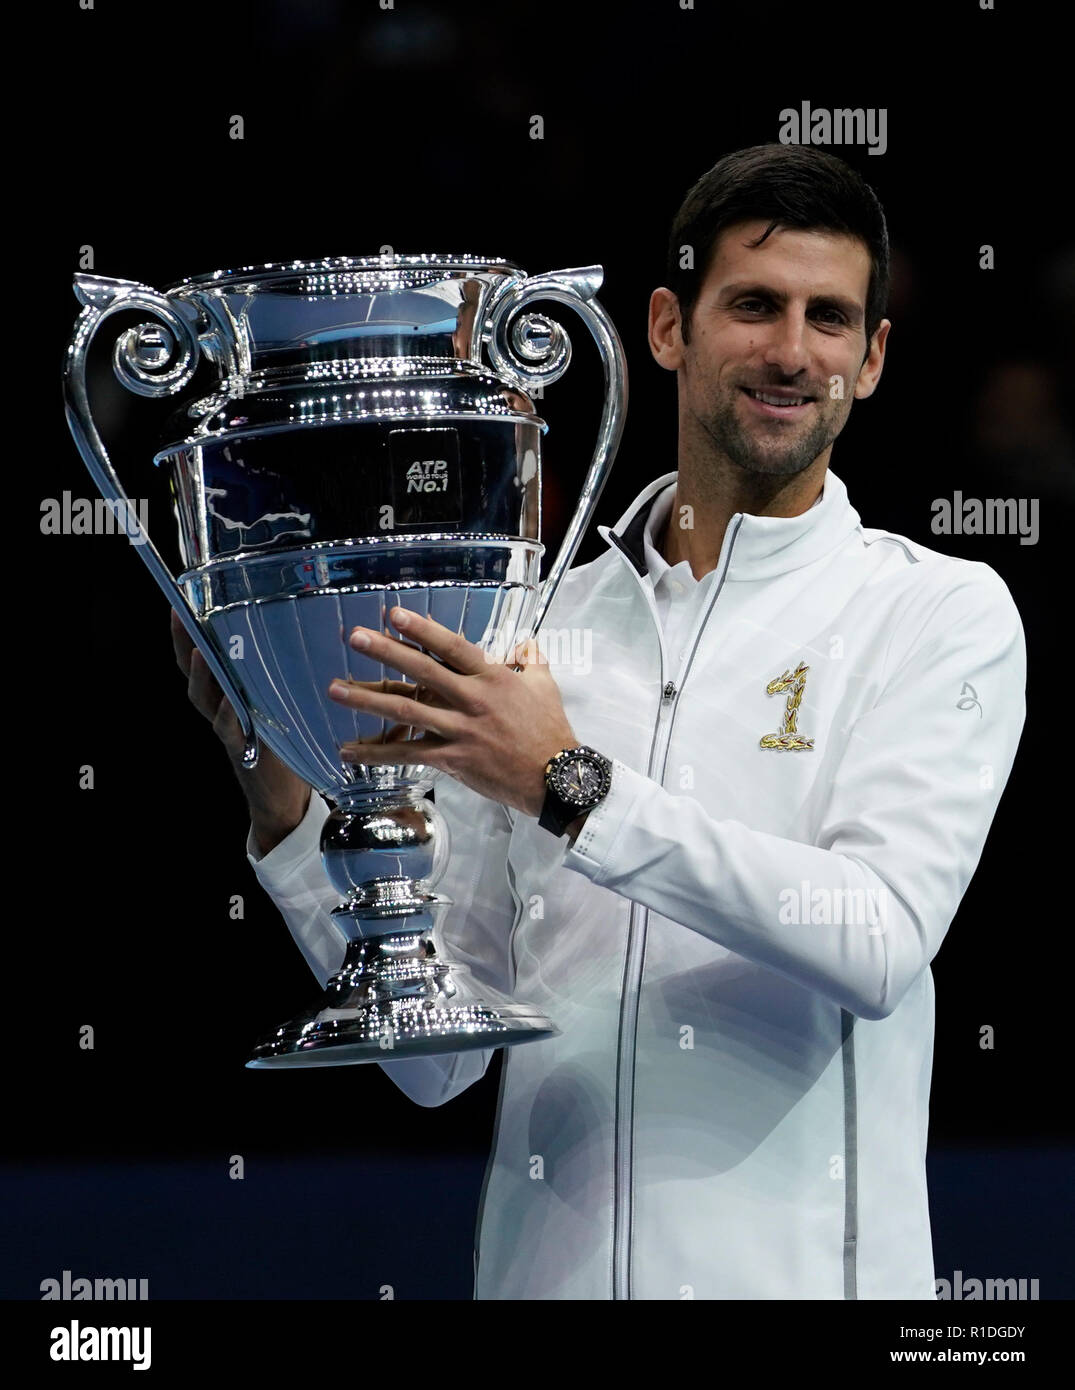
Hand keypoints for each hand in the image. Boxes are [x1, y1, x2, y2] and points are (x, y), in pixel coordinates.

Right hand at [170, 608, 310, 853]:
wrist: (284, 796)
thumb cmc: (288, 744)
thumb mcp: (284, 702)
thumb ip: (283, 675)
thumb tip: (307, 632)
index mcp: (230, 691)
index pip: (204, 657)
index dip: (189, 633)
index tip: (183, 604)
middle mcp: (221, 706)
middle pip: (193, 672)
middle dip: (185, 644)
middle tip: (181, 617)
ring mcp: (227, 728)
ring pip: (203, 698)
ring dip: (202, 676)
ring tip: (202, 653)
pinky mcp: (241, 749)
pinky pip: (228, 729)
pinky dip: (228, 714)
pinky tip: (231, 700)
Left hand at [328, 607, 579, 817]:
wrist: (556, 778)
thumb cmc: (550, 730)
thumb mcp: (545, 686)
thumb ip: (531, 659)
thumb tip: (525, 642)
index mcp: (493, 677)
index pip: (452, 647)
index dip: (422, 629)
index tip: (393, 614)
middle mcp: (472, 700)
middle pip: (422, 672)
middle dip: (386, 653)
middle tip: (354, 637)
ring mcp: (460, 730)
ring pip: (407, 712)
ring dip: (368, 700)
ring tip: (335, 690)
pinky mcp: (453, 759)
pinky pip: (408, 753)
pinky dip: (377, 752)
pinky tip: (349, 750)